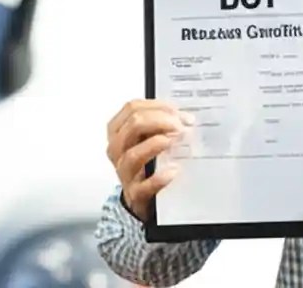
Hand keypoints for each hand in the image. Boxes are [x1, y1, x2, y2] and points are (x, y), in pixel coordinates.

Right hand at [105, 99, 192, 221]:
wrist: (139, 195)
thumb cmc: (145, 161)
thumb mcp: (147, 137)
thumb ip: (160, 123)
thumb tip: (185, 116)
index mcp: (118, 131)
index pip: (132, 108)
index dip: (158, 106)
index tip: (179, 113)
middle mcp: (118, 150)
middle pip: (133, 126)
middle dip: (161, 121)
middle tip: (181, 126)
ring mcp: (125, 172)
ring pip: (133, 155)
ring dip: (156, 145)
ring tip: (174, 141)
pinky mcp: (135, 193)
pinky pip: (144, 186)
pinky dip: (159, 178)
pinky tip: (173, 171)